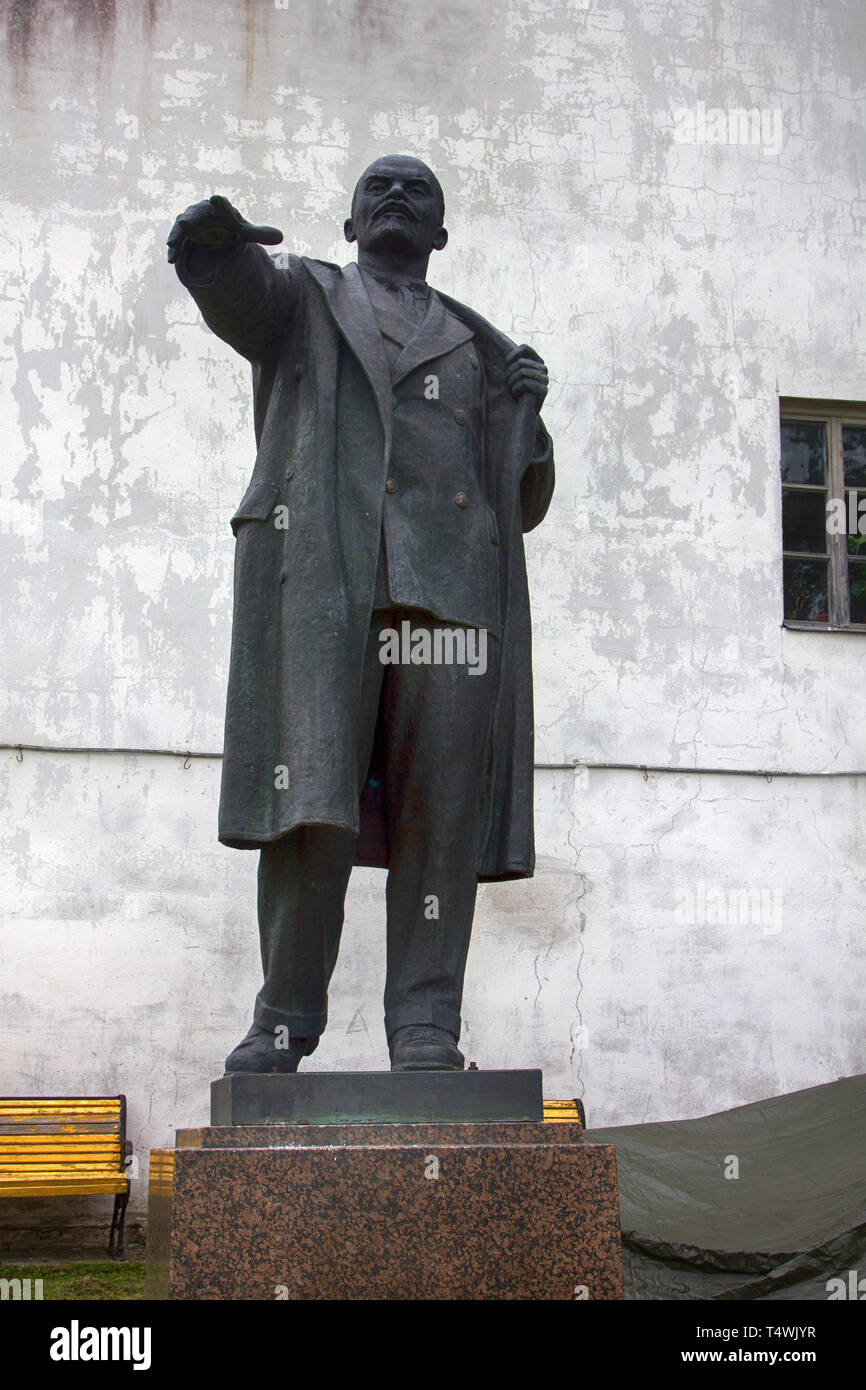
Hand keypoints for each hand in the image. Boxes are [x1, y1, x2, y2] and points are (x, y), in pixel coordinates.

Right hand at [166, 194, 283, 263]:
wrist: (216, 230)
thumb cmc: (232, 228)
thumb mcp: (245, 233)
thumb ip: (260, 234)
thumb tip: (281, 237)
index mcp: (222, 210)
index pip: (221, 205)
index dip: (219, 203)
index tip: (215, 199)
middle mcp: (204, 211)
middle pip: (197, 214)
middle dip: (191, 218)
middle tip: (185, 222)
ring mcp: (192, 220)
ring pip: (183, 225)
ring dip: (177, 235)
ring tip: (171, 244)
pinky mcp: (184, 231)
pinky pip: (177, 239)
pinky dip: (174, 248)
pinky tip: (171, 260)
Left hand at [505, 344, 548, 410]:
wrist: (522, 411)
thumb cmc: (515, 391)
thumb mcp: (513, 373)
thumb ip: (511, 360)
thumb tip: (492, 339)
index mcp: (537, 361)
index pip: (525, 348)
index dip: (512, 355)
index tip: (506, 365)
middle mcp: (543, 368)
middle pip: (521, 362)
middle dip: (510, 373)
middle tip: (508, 384)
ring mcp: (545, 379)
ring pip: (522, 371)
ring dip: (512, 382)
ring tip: (512, 390)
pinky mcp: (543, 390)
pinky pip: (525, 383)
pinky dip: (516, 390)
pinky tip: (517, 396)